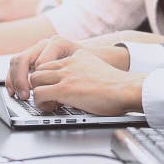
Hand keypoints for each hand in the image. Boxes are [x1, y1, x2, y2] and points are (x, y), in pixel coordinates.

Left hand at [29, 49, 143, 114]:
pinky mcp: (64, 89)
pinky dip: (40, 103)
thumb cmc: (119, 87)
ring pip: (35, 79)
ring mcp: (67, 75)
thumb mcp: (99, 70)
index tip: (54, 87)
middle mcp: (71, 62)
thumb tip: (81, 87)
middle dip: (39, 83)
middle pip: (40, 68)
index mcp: (80, 56)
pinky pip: (39, 94)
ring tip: (49, 103)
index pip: (52, 62)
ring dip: (38, 92)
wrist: (128, 90)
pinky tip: (52, 108)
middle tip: (48, 96)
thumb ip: (86, 72)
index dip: (50, 76)